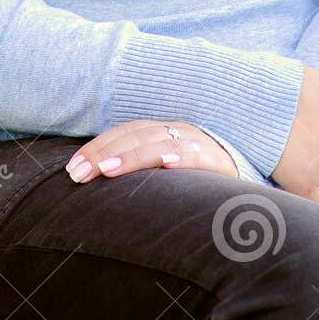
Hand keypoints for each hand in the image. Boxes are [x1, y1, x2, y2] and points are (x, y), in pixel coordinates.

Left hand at [64, 119, 237, 182]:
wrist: (246, 187)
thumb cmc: (196, 182)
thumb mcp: (163, 173)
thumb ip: (136, 171)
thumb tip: (91, 181)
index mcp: (160, 132)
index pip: (123, 133)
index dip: (97, 147)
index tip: (72, 168)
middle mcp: (177, 132)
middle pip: (136, 137)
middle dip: (105, 154)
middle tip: (79, 174)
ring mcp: (199, 143)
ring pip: (162, 144)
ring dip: (134, 156)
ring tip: (109, 170)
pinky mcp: (221, 160)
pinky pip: (201, 157)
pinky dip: (184, 158)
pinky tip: (168, 166)